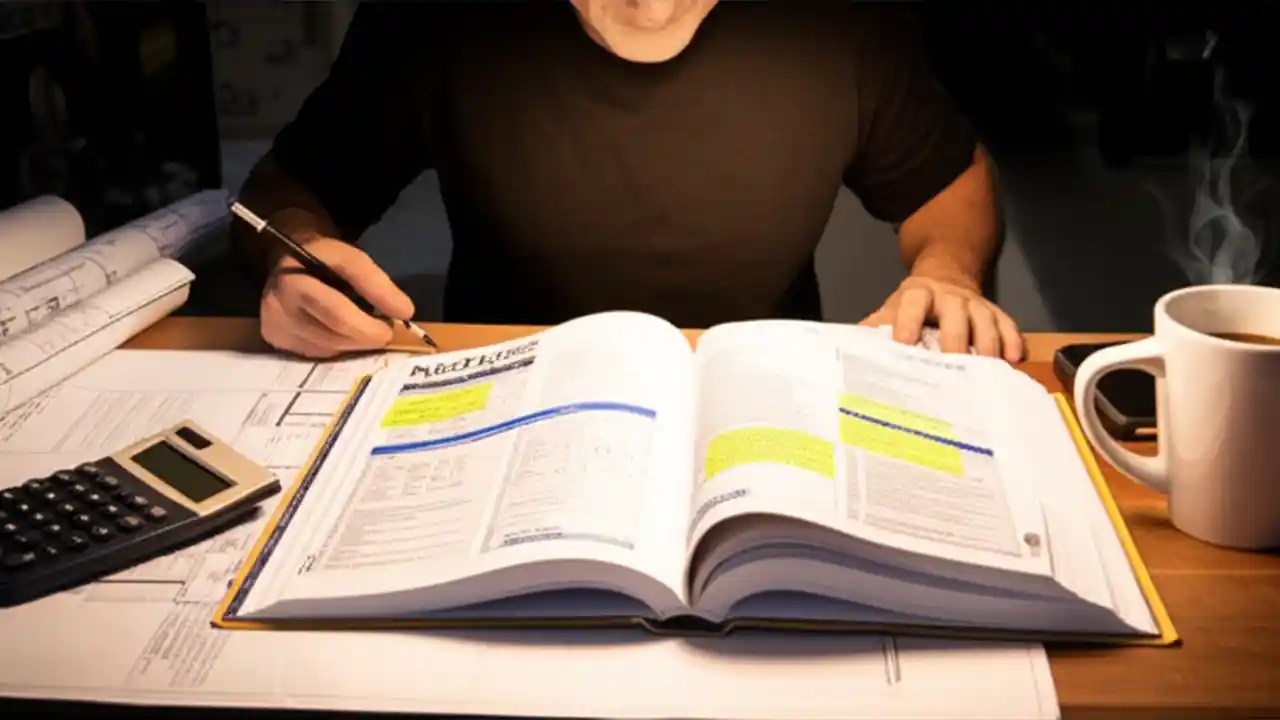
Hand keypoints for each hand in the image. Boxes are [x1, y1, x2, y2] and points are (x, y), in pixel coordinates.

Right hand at [260, 235, 414, 357]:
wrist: (286, 262)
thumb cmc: (324, 261)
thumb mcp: (349, 259)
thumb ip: (376, 283)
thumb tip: (405, 313)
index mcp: (300, 270)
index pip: (342, 296)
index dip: (374, 310)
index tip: (402, 317)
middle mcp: (280, 297)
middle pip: (335, 326)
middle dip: (368, 333)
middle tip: (385, 332)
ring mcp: (274, 321)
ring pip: (328, 345)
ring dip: (354, 343)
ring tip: (363, 331)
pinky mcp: (274, 338)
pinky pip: (316, 352)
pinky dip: (336, 347)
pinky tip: (340, 335)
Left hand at [859, 274, 1023, 361]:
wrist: (944, 277)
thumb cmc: (912, 305)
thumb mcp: (891, 309)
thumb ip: (873, 327)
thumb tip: (846, 348)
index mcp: (918, 293)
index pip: (913, 304)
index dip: (908, 322)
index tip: (904, 345)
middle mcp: (950, 296)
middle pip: (956, 314)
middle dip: (955, 339)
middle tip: (953, 366)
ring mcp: (975, 303)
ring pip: (986, 319)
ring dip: (988, 344)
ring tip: (988, 370)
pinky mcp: (995, 311)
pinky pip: (1007, 323)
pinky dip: (1012, 340)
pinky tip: (1013, 360)